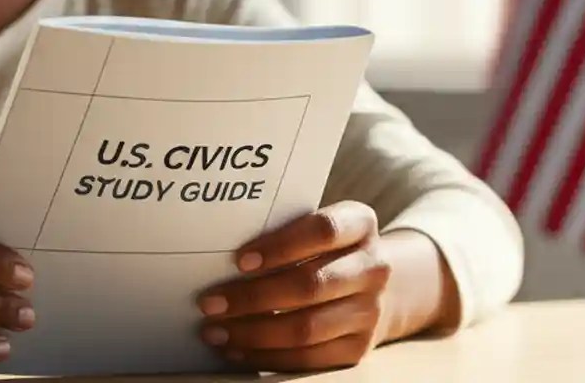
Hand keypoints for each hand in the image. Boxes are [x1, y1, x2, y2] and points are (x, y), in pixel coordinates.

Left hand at [196, 201, 391, 371]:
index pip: (323, 231)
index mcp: (360, 224)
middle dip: (253, 297)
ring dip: (253, 332)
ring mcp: (370, 311)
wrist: (373, 282)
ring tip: (215, 331)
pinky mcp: (358, 347)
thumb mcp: (315, 227)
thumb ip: (282, 232)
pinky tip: (237, 349)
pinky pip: (308, 359)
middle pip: (311, 285)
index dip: (280, 246)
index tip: (238, 260)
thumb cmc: (324, 248)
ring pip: (306, 328)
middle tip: (210, 303)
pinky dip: (267, 356)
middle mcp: (374, 267)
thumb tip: (218, 255)